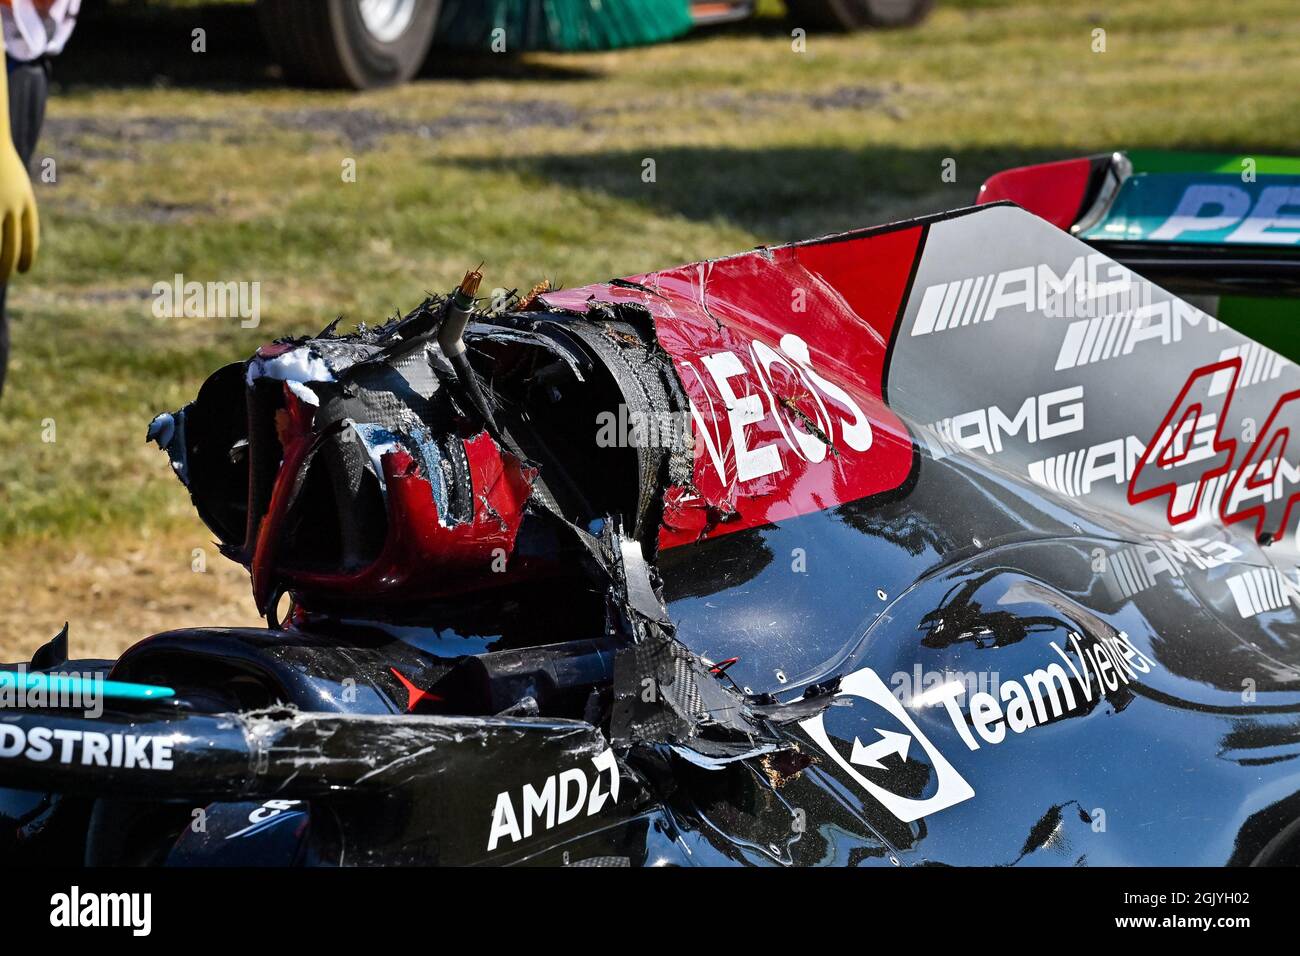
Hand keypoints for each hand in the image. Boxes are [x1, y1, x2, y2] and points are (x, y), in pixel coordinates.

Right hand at [0, 141, 37, 281]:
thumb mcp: (11, 178)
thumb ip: (14, 197)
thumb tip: (14, 222)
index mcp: (24, 200)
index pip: (29, 236)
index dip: (27, 255)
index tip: (23, 270)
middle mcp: (10, 206)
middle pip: (10, 246)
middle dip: (5, 266)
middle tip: (2, 280)